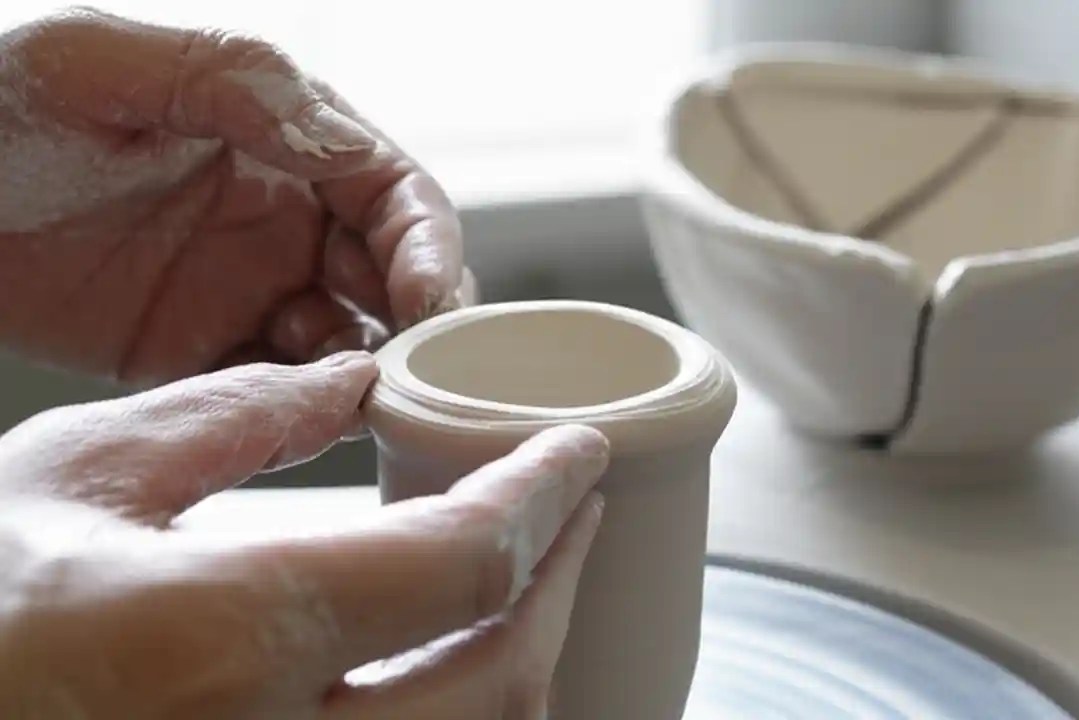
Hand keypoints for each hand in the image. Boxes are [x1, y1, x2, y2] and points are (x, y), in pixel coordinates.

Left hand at [0, 8, 469, 384]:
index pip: (392, 191)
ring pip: (348, 340)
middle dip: (415, 321)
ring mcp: (240, 289)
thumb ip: (235, 85)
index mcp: (276, 136)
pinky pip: (275, 391)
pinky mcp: (196, 354)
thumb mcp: (99, 63)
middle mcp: (276, 216)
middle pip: (391, 274)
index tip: (430, 301)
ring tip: (336, 385)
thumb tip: (352, 146)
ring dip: (362, 367)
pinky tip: (285, 411)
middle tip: (409, 364)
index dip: (429, 246)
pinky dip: (300, 408)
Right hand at [0, 352, 608, 718]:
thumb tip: (345, 381)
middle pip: (501, 683)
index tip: (578, 452)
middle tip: (571, 511)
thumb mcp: (70, 479)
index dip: (545, 497)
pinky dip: (458, 717)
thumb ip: (229, 423)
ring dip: (523, 661)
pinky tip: (444, 663)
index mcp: (221, 639)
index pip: (462, 565)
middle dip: (559, 585)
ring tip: (526, 578)